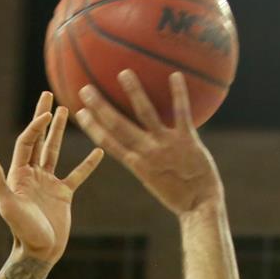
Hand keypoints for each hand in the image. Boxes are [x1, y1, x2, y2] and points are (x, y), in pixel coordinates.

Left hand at [0, 92, 104, 261]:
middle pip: (38, 139)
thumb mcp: (8, 207)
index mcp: (19, 174)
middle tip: (47, 94)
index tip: (47, 113)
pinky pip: (77, 174)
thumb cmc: (22, 231)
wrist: (40, 251)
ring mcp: (48, 183)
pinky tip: (99, 150)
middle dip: (43, 117)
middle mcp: (33, 174)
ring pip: (54, 151)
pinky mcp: (63, 193)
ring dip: (60, 131)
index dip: (35, 126)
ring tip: (67, 110)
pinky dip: (88, 163)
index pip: (27, 142)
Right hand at [71, 70, 220, 214]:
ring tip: (124, 73)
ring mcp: (166, 144)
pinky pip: (182, 113)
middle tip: (86, 89)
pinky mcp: (188, 140)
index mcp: (136, 164)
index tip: (79, 112)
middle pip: (118, 125)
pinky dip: (179, 94)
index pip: (108, 142)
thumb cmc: (178, 195)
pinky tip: (175, 75)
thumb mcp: (153, 179)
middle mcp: (147, 152)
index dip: (92, 127)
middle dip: (101, 107)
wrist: (200, 205)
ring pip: (146, 114)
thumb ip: (144, 161)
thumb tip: (138, 147)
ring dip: (134, 93)